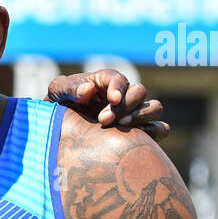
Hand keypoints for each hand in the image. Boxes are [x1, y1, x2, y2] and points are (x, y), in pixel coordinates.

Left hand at [47, 70, 169, 140]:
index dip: (118, 88)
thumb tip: (88, 90)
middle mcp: (124, 94)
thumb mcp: (57, 92)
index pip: (119, 79)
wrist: (61, 131)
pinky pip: (161, 128)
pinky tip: (136, 139)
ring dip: (141, 116)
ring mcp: (134, 112)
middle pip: (139, 92)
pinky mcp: (140, 130)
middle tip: (103, 120)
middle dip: (124, 106)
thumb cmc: (59, 106)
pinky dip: (155, 131)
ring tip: (119, 128)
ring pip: (155, 107)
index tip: (111, 99)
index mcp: (106, 81)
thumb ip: (68, 88)